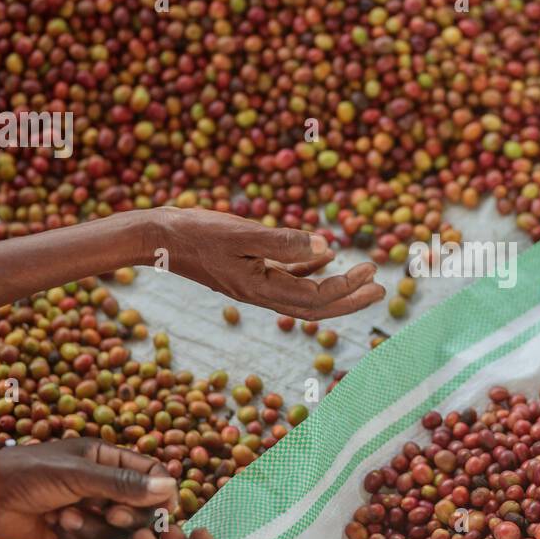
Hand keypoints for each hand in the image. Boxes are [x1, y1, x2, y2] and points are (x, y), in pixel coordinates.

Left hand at [0, 438, 176, 538]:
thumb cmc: (28, 473)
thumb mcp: (79, 473)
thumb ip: (124, 483)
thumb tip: (169, 488)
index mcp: (107, 459)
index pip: (151, 474)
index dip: (161, 491)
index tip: (166, 510)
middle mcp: (103, 487)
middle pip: (140, 508)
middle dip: (127, 514)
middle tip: (112, 515)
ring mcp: (90, 513)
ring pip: (118, 530)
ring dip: (94, 526)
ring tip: (65, 517)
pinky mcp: (75, 537)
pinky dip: (79, 538)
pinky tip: (56, 527)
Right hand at [148, 208, 384, 320]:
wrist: (157, 236)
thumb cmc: (195, 232)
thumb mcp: (241, 234)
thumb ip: (282, 241)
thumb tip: (326, 247)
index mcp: (260, 289)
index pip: (315, 297)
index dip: (347, 288)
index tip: (372, 272)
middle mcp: (260, 292)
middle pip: (316, 306)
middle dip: (351, 299)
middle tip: (382, 288)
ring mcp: (254, 283)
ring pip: (304, 292)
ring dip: (336, 285)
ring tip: (365, 276)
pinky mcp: (247, 270)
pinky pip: (288, 276)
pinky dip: (310, 267)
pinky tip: (326, 255)